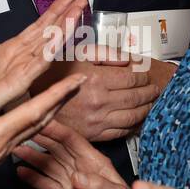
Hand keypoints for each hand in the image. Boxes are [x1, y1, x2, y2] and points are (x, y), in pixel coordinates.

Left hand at [0, 0, 86, 125]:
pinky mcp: (18, 83)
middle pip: (48, 34)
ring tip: (77, 13)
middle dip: (65, 17)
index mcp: (12, 51)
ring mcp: (22, 71)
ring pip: (48, 47)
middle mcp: (22, 60)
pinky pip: (37, 65)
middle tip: (80, 0)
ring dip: (63, 30)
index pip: (38, 28)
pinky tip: (59, 38)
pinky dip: (50, 51)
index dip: (53, 12)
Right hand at [0, 68, 84, 188]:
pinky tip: (36, 114)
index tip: (77, 81)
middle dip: (63, 100)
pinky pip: (25, 135)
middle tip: (80, 82)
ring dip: (53, 110)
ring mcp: (2, 151)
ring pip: (36, 129)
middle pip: (43, 121)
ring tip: (64, 95)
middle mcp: (4, 145)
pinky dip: (37, 120)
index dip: (57, 95)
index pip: (34, 112)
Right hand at [13, 120, 142, 188]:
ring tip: (16, 149)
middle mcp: (80, 167)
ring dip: (33, 157)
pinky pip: (47, 186)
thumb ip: (98, 185)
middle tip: (21, 130)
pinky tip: (21, 173)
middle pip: (57, 149)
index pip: (72, 140)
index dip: (56, 130)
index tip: (40, 122)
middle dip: (39, 139)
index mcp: (94, 161)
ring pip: (49, 165)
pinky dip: (34, 179)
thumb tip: (75, 177)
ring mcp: (72, 182)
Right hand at [33, 43, 159, 141]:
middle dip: (150, 92)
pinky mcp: (93, 134)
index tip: (146, 75)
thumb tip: (129, 60)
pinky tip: (138, 120)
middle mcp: (99, 102)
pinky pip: (121, 132)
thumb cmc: (55, 72)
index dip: (144, 76)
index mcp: (97, 80)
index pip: (132, 78)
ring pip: (132, 116)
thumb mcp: (79, 53)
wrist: (34, 97)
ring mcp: (97, 121)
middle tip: (155, 89)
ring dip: (146, 109)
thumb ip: (106, 54)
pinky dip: (134, 126)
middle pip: (136, 97)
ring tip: (151, 103)